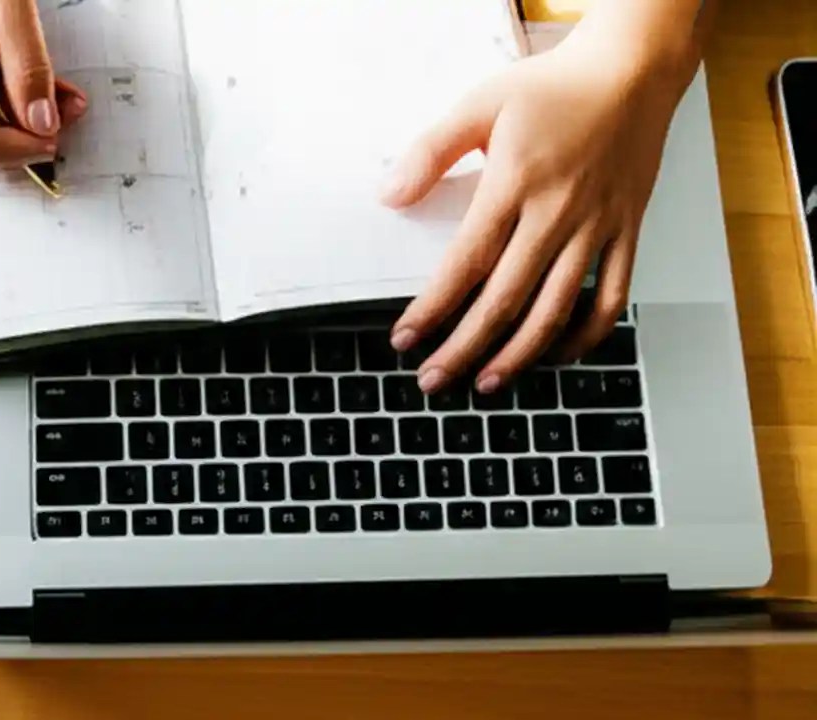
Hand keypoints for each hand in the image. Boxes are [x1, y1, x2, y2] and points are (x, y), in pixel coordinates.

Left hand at [381, 33, 682, 393]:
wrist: (632, 71)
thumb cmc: (554, 88)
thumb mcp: (479, 105)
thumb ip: (430, 152)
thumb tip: (389, 195)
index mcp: (516, 183)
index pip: (465, 263)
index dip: (432, 309)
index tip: (405, 339)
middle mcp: (557, 213)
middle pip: (505, 300)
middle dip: (464, 348)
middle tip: (433, 379)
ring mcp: (596, 226)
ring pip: (557, 309)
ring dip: (519, 355)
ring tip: (487, 382)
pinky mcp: (626, 231)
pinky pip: (611, 297)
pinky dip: (586, 334)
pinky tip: (558, 354)